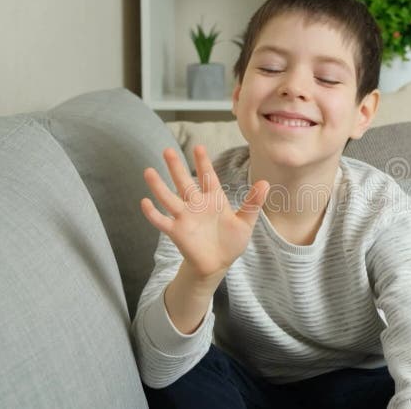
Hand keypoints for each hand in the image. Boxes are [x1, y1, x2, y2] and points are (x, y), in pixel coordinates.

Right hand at [140, 145, 268, 281]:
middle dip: (176, 167)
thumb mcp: (246, 222)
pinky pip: (162, 221)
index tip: (198, 147)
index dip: (203, 163)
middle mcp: (197, 205)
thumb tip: (265, 183)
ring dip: (158, 186)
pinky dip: (153, 213)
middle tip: (167, 150)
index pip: (207, 177)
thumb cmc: (231, 241)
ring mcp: (185, 217)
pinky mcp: (177, 231)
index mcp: (214, 199)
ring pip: (168, 198)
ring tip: (148, 171)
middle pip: (184, 182)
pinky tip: (145, 202)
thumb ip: (253, 203)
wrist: (218, 264)